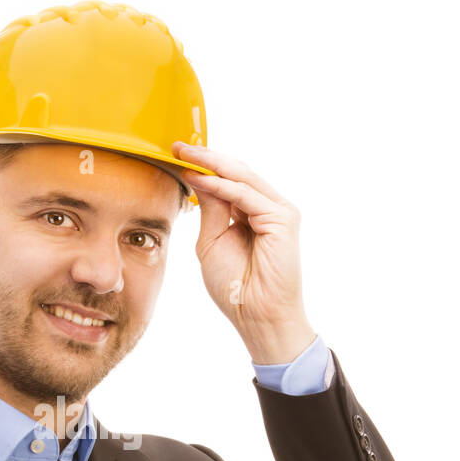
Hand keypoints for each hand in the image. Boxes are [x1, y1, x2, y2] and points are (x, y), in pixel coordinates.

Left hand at [172, 141, 314, 363]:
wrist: (255, 315)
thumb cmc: (235, 287)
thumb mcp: (212, 242)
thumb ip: (211, 211)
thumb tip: (200, 178)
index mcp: (253, 213)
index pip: (228, 180)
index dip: (204, 166)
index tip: (176, 154)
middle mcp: (269, 208)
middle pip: (236, 172)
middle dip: (206, 158)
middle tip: (177, 146)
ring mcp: (279, 212)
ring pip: (242, 177)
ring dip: (212, 164)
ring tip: (185, 154)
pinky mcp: (283, 219)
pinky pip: (246, 195)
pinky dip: (222, 186)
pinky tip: (200, 178)